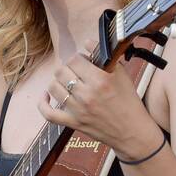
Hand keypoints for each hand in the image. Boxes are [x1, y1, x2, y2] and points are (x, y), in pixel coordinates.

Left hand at [36, 37, 160, 158]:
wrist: (132, 131)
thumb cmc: (129, 102)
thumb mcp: (122, 74)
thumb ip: (105, 56)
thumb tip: (87, 43)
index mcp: (100, 80)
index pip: (75, 59)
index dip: (79, 58)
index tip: (84, 62)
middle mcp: (87, 94)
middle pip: (61, 71)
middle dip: (68, 68)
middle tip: (76, 72)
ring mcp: (78, 110)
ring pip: (53, 87)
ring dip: (58, 82)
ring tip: (67, 82)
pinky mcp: (73, 123)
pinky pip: (49, 114)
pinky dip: (43, 104)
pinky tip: (45, 96)